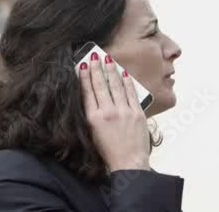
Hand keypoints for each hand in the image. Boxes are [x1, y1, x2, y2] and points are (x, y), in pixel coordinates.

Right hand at [78, 52, 149, 172]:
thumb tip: (91, 97)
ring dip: (111, 71)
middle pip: (101, 86)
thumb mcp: (93, 133)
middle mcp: (108, 112)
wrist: (128, 162)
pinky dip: (126, 81)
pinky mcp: (137, 112)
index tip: (82, 66)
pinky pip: (130, 92)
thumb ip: (92, 115)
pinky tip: (122, 72)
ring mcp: (124, 111)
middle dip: (97, 69)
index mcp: (94, 118)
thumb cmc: (109, 151)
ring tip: (107, 59)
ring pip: (116, 86)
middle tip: (94, 57)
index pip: (87, 93)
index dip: (84, 78)